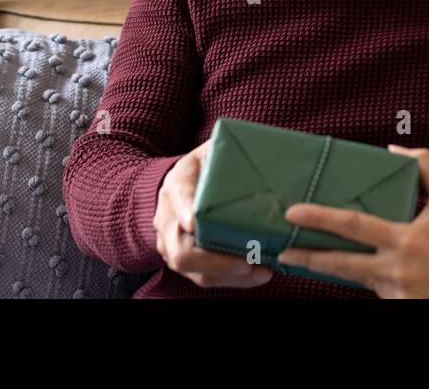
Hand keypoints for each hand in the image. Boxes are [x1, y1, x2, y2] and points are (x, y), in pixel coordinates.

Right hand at [153, 139, 273, 287]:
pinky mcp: (184, 262)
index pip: (178, 198)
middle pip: (182, 250)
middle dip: (216, 260)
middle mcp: (168, 221)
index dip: (185, 211)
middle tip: (248, 259)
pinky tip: (256, 274)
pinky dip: (230, 279)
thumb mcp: (205, 153)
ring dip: (228, 274)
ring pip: (194, 269)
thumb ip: (222, 151)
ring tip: (261, 271)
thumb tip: (254, 148)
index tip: (195, 222)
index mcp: (175, 187)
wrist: (171, 190)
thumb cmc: (197, 170)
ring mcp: (172, 246)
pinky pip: (204, 277)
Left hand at [277, 145, 428, 297]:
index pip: (351, 225)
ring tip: (337, 259)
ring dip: (352, 270)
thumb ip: (424, 166)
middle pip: (340, 265)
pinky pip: (383, 295)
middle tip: (284, 253)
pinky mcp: (406, 310)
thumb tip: (393, 150)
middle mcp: (397, 269)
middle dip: (308, 259)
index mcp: (404, 238)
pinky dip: (381, 283)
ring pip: (363, 281)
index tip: (292, 214)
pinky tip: (390, 275)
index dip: (318, 218)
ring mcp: (399, 294)